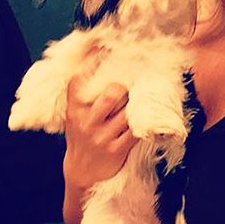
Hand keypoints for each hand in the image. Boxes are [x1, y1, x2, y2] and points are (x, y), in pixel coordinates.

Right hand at [63, 51, 138, 189]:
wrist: (82, 173)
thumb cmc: (81, 138)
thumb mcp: (75, 117)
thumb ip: (82, 96)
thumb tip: (97, 65)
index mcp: (75, 110)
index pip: (79, 82)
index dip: (91, 63)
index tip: (102, 50)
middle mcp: (87, 122)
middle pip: (112, 94)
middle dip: (124, 87)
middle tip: (131, 84)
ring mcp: (103, 136)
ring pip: (128, 111)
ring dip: (138, 103)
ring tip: (145, 95)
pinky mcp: (117, 149)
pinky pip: (136, 130)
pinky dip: (144, 121)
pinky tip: (149, 115)